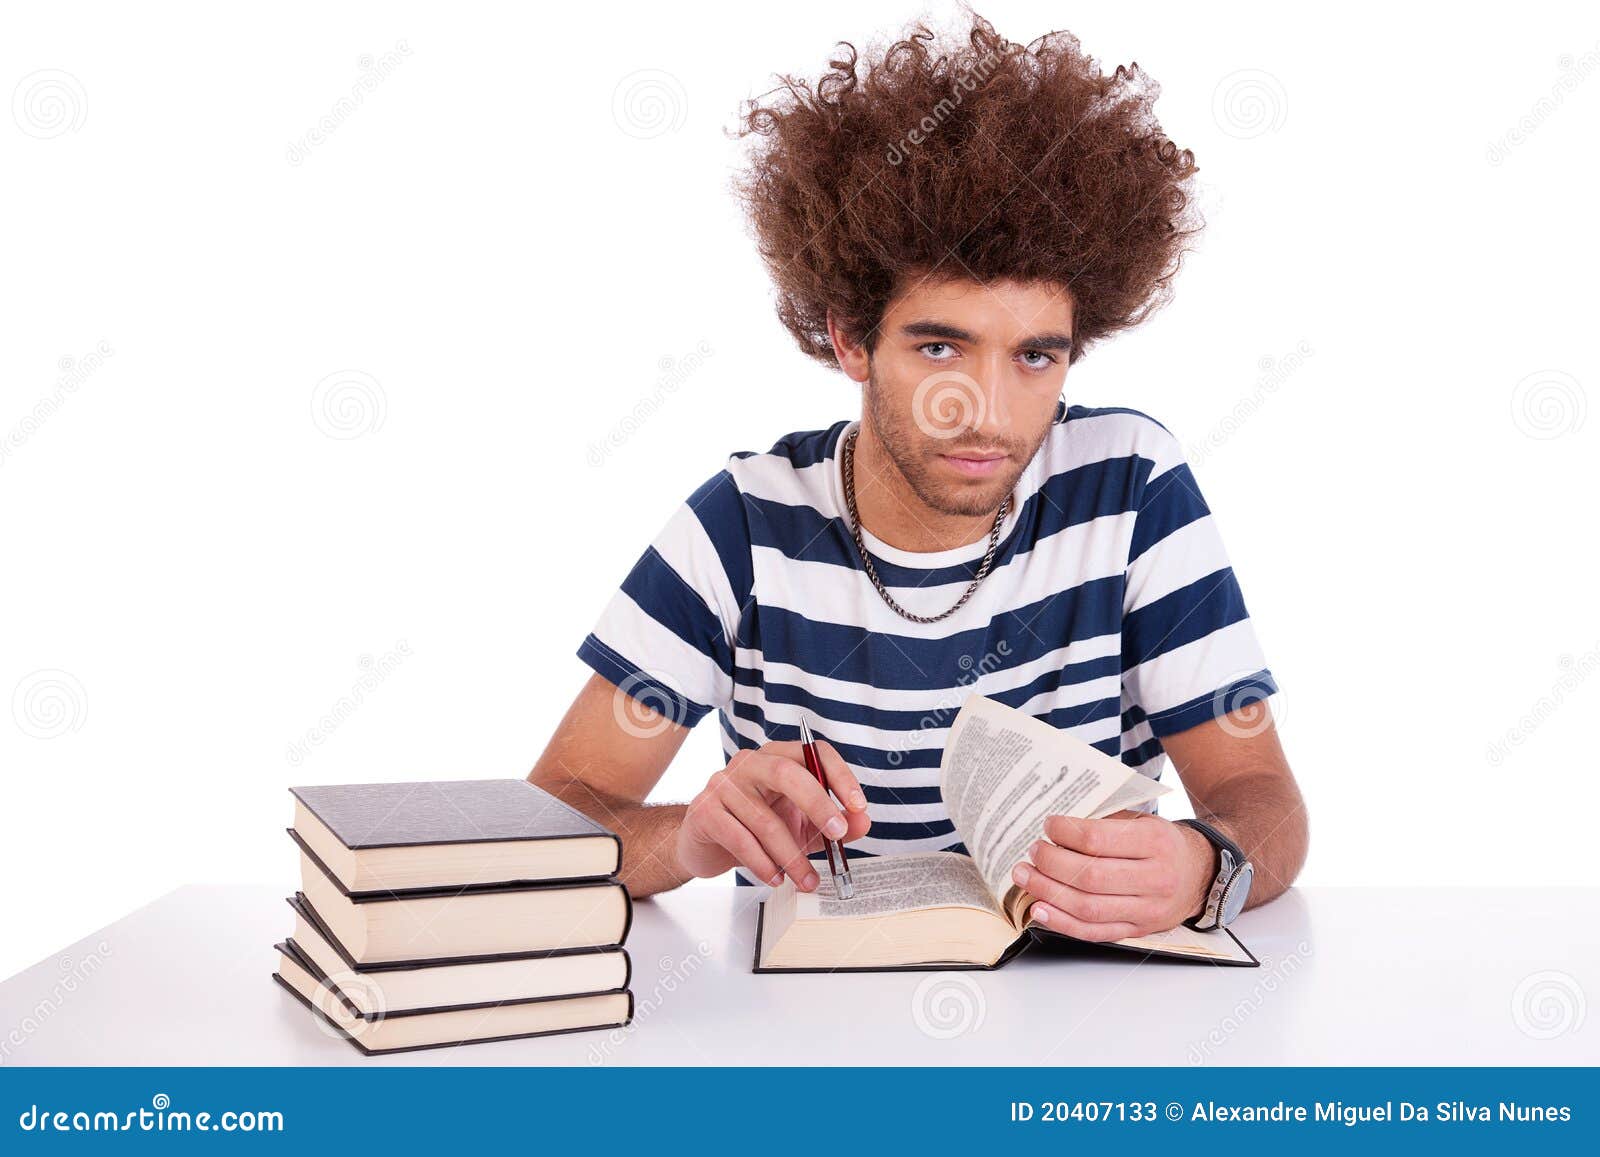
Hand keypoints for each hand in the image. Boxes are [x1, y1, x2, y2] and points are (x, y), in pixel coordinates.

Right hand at [675, 740, 871, 889]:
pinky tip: (776, 878)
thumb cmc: (756, 828)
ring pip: (764, 819)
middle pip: (786, 772)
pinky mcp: (705, 811)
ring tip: (807, 880)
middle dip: (817, 804)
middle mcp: (749, 763)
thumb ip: (834, 824)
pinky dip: (763, 864)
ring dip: (791, 856)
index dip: (839, 775)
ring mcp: (723, 784)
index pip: (812, 752)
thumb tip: (862, 822)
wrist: (705, 844)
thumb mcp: (802, 826)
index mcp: (777, 757)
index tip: (858, 805)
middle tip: (837, 835)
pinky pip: (740, 839)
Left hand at [1010, 811, 1215, 939]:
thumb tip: (1055, 828)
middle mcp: (1155, 878)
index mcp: (1155, 842)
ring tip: (1026, 876)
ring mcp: (1147, 910)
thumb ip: (1104, 823)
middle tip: (1032, 852)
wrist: (1200, 873)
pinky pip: (1094, 932)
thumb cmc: (1162, 843)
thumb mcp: (1141, 821)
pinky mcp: (1138, 931)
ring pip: (1088, 908)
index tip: (1048, 826)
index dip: (1065, 833)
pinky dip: (1062, 922)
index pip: (1098, 839)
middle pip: (1090, 876)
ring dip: (1049, 892)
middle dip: (1051, 863)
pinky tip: (1040, 908)